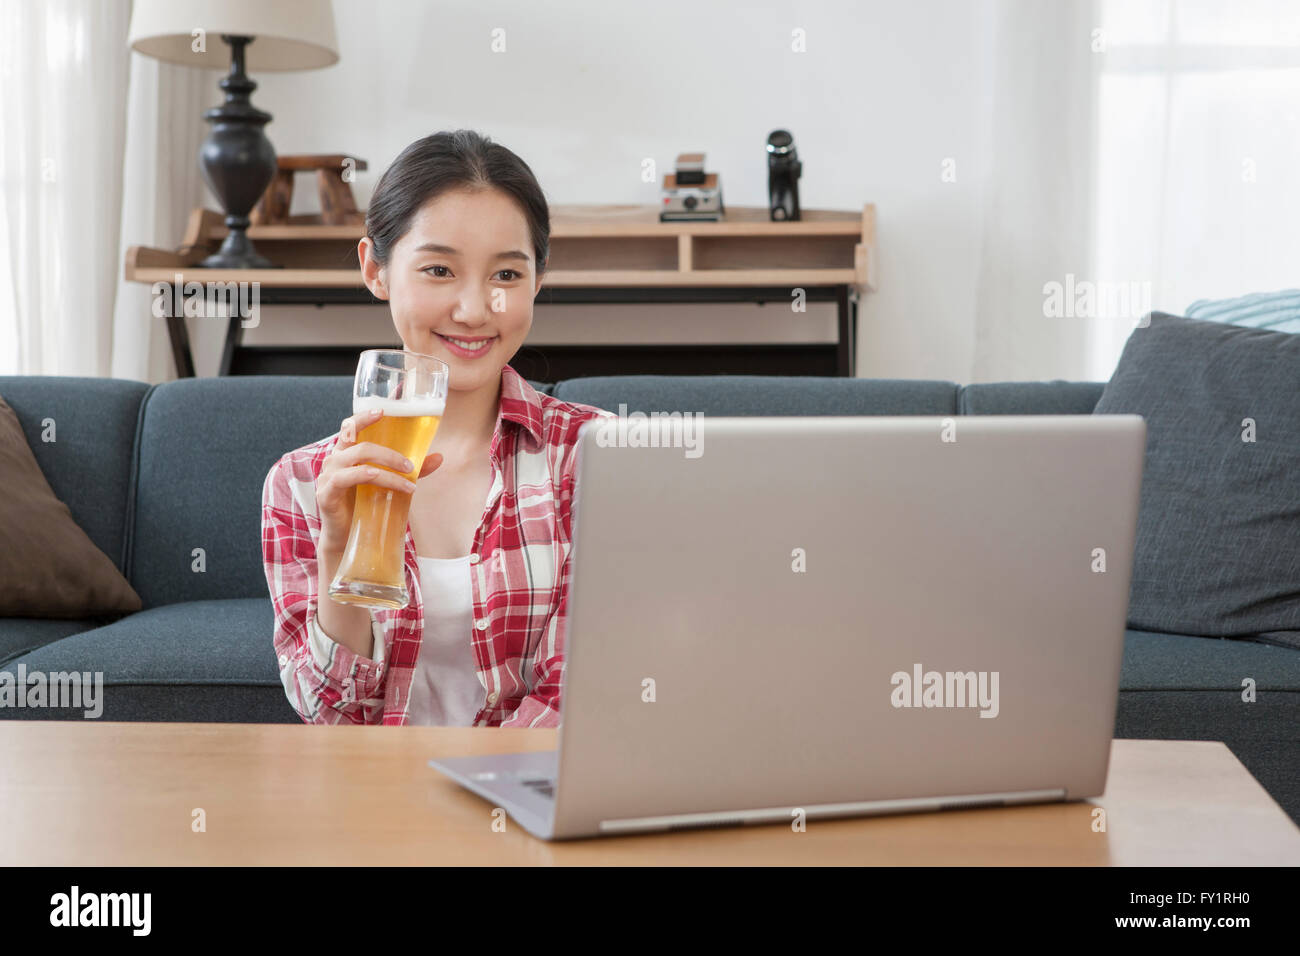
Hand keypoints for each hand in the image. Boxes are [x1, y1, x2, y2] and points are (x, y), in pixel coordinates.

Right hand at [316, 407, 442, 551]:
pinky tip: (381, 480)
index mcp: (347, 452)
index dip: (364, 415)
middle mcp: (335, 459)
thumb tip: (439, 457)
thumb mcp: (389, 483)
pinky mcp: (326, 493)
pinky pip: (346, 478)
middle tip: (411, 466)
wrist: (348, 538)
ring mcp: (328, 475)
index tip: (383, 410)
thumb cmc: (366, 505)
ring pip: (359, 459)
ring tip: (409, 484)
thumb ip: (410, 469)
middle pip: (359, 441)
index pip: (351, 426)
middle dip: (389, 452)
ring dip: (387, 468)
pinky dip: (366, 476)